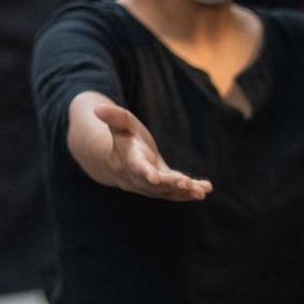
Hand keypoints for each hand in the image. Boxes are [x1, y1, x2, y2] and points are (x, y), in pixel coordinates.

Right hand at [68, 94, 211, 201]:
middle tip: (186, 183)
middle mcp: (137, 177)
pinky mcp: (161, 189)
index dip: (145, 172)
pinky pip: (174, 194)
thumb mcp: (120, 124)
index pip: (136, 167)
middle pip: (153, 184)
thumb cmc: (123, 138)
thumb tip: (97, 109)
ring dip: (183, 192)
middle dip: (169, 184)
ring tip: (200, 191)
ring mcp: (149, 186)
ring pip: (165, 192)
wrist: (119, 162)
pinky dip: (189, 193)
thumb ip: (113, 116)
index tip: (155, 177)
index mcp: (127, 159)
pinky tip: (206, 189)